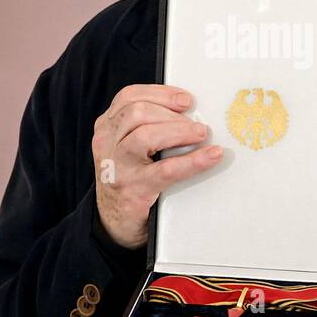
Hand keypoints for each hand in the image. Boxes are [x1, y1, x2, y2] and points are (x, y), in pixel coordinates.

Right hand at [92, 84, 222, 248]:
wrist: (115, 222)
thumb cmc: (130, 177)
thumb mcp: (127, 147)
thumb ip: (147, 126)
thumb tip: (188, 111)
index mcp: (107, 127)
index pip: (128, 97)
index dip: (160, 94)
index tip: (186, 100)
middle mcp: (107, 143)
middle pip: (137, 113)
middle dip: (171, 114)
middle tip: (196, 124)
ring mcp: (117, 167)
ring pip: (145, 136)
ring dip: (179, 132)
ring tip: (201, 134)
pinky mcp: (133, 189)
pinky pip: (166, 170)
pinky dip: (193, 161)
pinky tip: (210, 156)